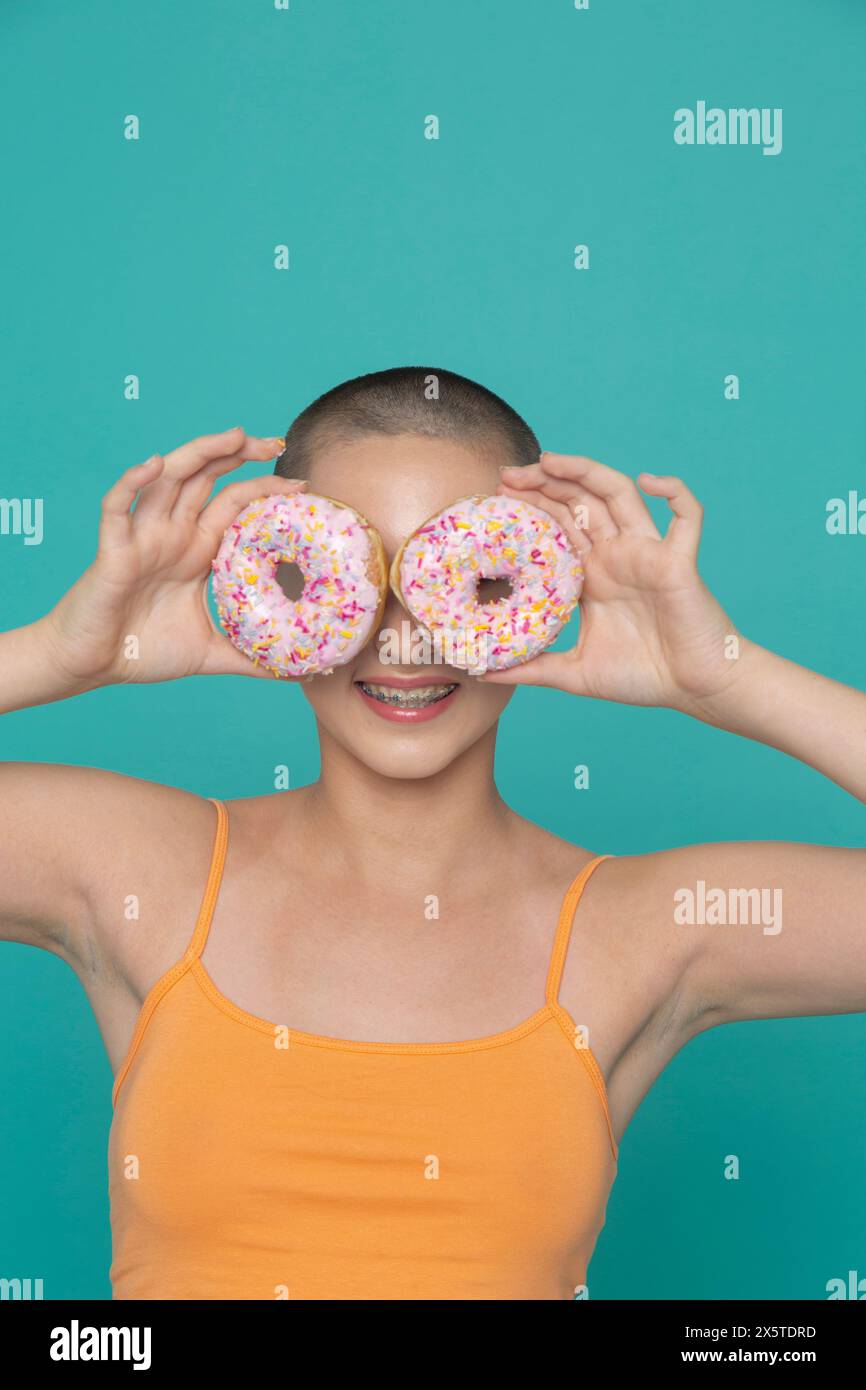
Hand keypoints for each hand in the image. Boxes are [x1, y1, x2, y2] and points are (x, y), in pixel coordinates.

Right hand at [44, 427, 305, 686]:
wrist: (93, 666)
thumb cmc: (144, 652)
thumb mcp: (211, 653)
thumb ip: (253, 658)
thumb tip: (300, 672)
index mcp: (196, 550)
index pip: (234, 503)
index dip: (263, 486)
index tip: (301, 483)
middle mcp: (172, 534)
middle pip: (207, 477)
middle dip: (239, 453)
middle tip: (275, 441)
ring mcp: (142, 537)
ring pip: (170, 479)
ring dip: (199, 453)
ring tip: (234, 436)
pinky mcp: (113, 550)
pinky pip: (117, 506)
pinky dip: (133, 482)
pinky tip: (154, 464)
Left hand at [485, 451, 751, 710]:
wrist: (692, 690)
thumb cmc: (643, 678)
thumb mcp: (574, 674)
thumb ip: (532, 668)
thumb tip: (484, 673)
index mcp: (594, 574)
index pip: (558, 525)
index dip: (531, 505)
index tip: (497, 496)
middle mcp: (617, 556)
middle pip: (580, 501)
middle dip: (544, 482)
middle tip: (507, 474)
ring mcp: (647, 553)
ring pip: (618, 494)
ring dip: (586, 472)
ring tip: (549, 460)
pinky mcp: (679, 561)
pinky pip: (688, 516)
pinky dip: (675, 491)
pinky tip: (648, 480)